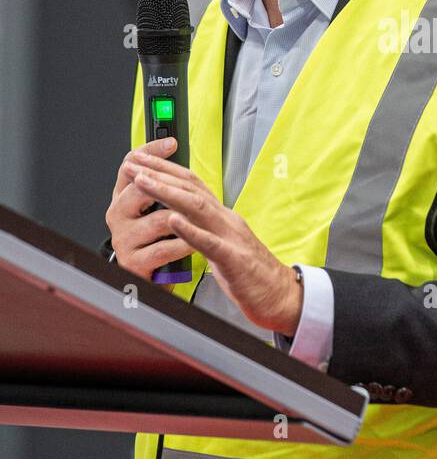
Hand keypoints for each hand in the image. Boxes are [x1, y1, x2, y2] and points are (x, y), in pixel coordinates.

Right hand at [106, 137, 193, 277]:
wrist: (152, 280)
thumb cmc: (157, 242)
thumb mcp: (155, 209)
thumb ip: (160, 186)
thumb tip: (171, 150)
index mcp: (122, 199)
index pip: (129, 166)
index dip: (149, 152)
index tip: (171, 143)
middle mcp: (117, 216)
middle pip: (141, 188)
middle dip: (169, 185)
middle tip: (192, 187)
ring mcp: (123, 238)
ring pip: (160, 220)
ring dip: (185, 220)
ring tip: (202, 221)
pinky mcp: (133, 261)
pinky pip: (165, 248)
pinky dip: (185, 244)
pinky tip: (196, 244)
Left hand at [120, 149, 302, 337]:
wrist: (282, 296)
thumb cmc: (252, 275)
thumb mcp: (224, 246)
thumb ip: (205, 231)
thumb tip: (182, 220)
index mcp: (223, 218)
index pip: (192, 185)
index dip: (165, 170)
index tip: (140, 162)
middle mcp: (227, 221)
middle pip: (191, 189)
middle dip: (159, 174)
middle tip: (132, 164)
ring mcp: (232, 238)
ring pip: (198, 208)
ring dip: (168, 193)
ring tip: (144, 183)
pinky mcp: (236, 260)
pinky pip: (211, 243)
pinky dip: (190, 230)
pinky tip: (173, 221)